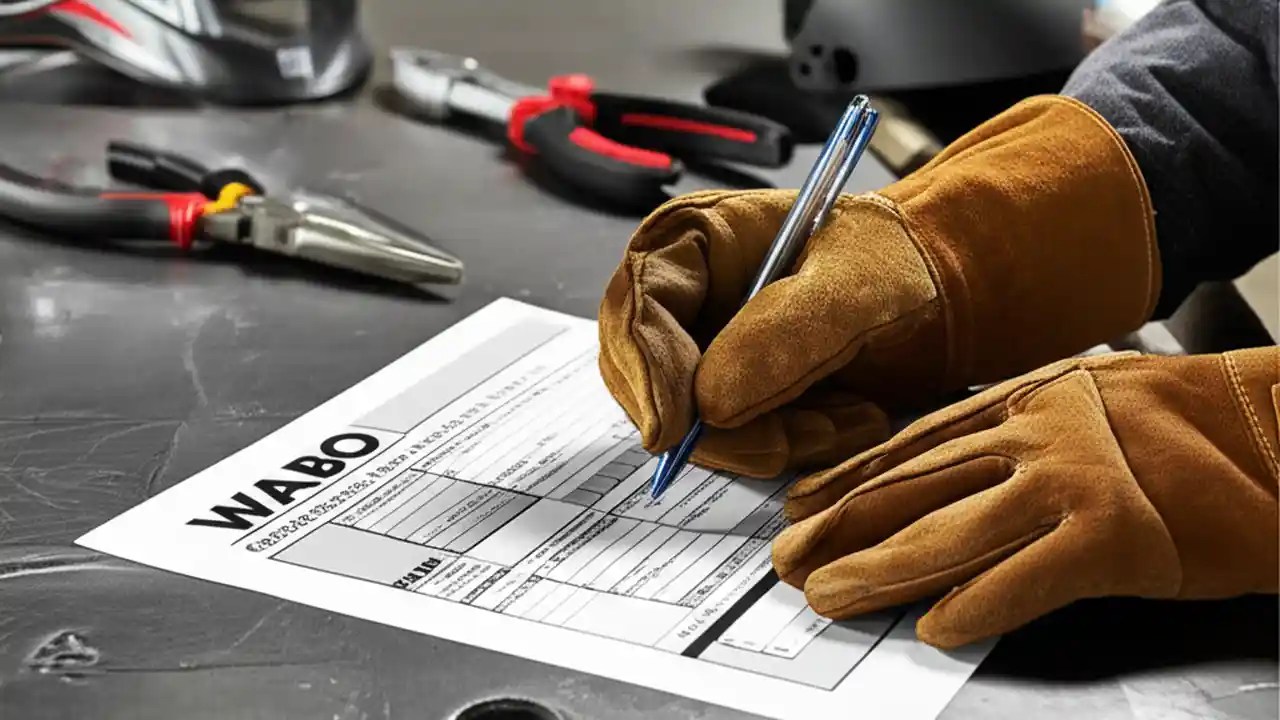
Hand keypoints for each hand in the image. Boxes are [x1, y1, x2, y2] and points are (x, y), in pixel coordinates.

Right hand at [597, 95, 1158, 477]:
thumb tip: (709, 402)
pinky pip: (731, 445)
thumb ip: (786, 333)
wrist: (938, 298)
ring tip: (847, 418)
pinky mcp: (727, 397)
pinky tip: (842, 422)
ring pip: (690, 424)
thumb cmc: (899, 267)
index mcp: (692, 240)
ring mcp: (698, 351)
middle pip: (648, 376)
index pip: (636, 305)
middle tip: (786, 443)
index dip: (647, 369)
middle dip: (716, 425)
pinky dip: (786, 447)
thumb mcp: (859, 285)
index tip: (676, 431)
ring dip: (766, 439)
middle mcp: (680, 297)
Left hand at [773, 348, 1278, 648]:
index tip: (802, 505)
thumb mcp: (1082, 402)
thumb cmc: (1186, 425)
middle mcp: (1035, 433)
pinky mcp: (1113, 536)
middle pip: (912, 487)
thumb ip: (1012, 431)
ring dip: (879, 569)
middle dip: (839, 528)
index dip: (847, 480)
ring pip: (948, 531)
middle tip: (787, 559)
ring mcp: (1071, 482)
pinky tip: (933, 627)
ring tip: (830, 594)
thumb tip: (945, 473)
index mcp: (1023, 398)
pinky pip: (1025, 578)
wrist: (1277, 432)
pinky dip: (975, 605)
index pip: (910, 446)